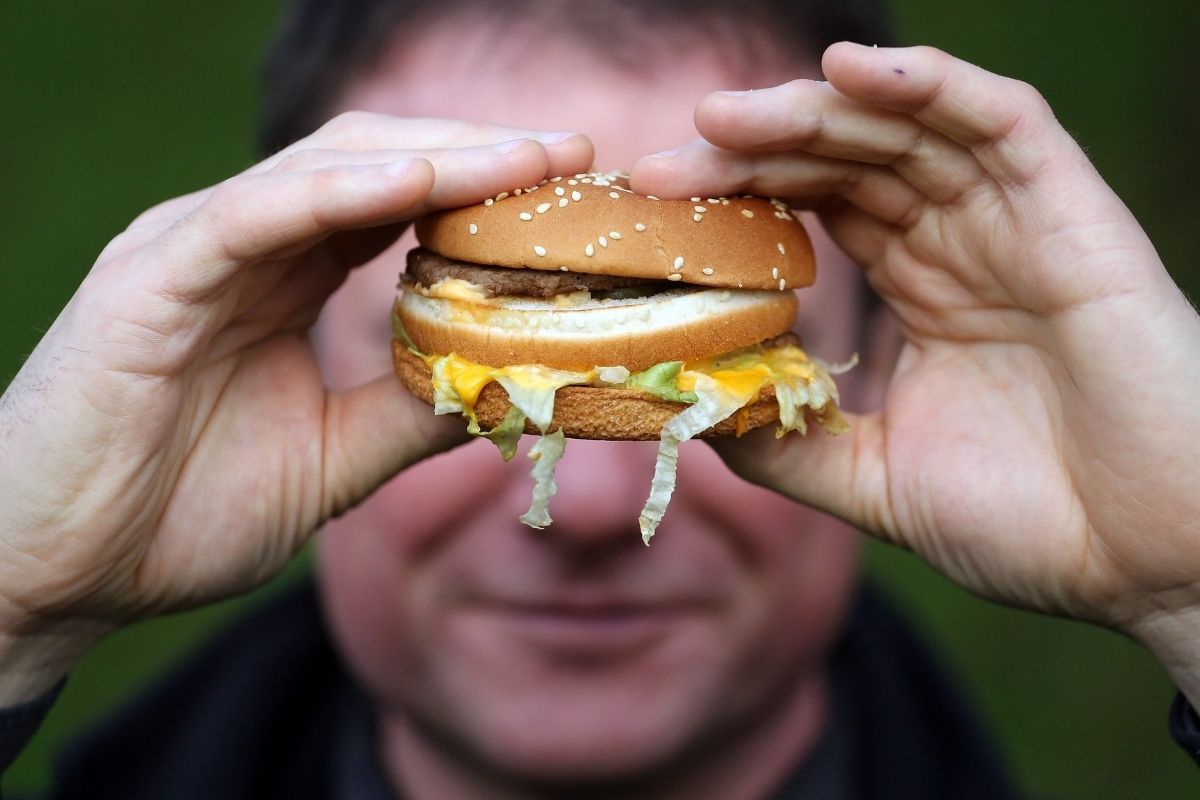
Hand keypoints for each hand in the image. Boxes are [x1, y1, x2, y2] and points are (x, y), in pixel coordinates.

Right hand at [0, 114, 592, 698]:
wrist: (58, 575)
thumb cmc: (178, 513)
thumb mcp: (333, 460)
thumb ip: (411, 412)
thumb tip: (509, 387)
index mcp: (283, 277)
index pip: (399, 204)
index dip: (486, 189)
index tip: (570, 193)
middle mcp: (244, 246)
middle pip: (378, 163)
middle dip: (479, 154)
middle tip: (571, 155)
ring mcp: (192, 251)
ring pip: (326, 168)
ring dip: (435, 156)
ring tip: (526, 158)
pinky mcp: (148, 279)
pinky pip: (252, 214)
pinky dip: (338, 192)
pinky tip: (421, 185)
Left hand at [632, 44, 1199, 686]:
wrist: (1152, 560)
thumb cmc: (1034, 522)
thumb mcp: (876, 481)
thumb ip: (789, 445)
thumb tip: (699, 414)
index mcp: (920, 290)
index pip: (814, 211)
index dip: (736, 199)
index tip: (657, 211)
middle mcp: (960, 243)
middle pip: (843, 160)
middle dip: (751, 153)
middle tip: (664, 167)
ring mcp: (1013, 223)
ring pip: (903, 130)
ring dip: (813, 112)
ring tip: (724, 117)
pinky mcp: (1072, 214)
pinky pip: (1001, 122)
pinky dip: (931, 87)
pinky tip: (855, 73)